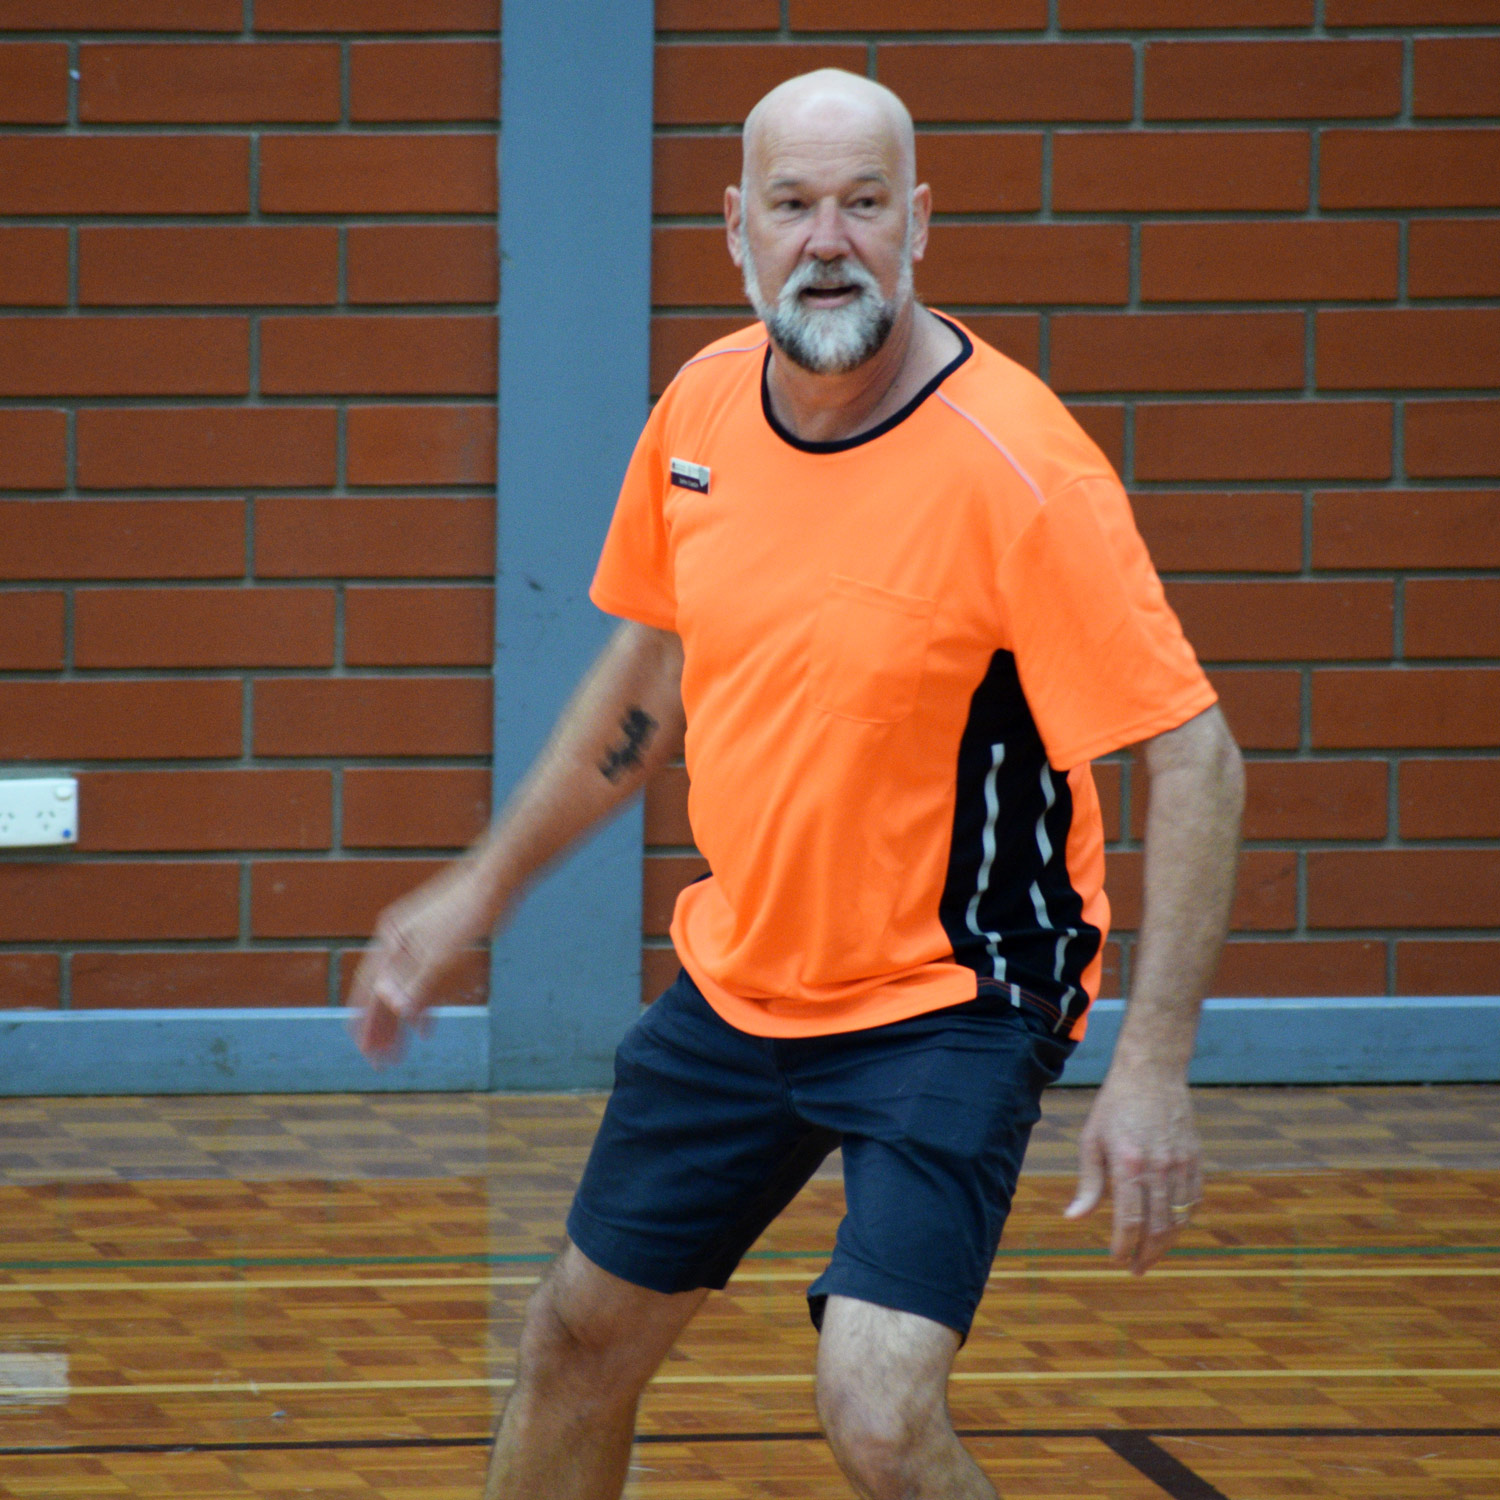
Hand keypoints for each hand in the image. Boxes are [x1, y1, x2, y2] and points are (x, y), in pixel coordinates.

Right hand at [347, 862, 494, 1063]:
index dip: (367, 1022)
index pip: (371, 989)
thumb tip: (393, 1008)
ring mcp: (416, 941)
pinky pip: (420, 982)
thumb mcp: (444, 952)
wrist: (497, 878)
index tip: (366, 1053)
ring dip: (398, 1021)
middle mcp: (397, 941)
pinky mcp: (437, 943)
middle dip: (379, 1028)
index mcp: (392, 941)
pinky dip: (420, 1005)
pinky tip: (426, 1028)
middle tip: (378, 1062)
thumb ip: (419, 981)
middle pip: (382, 991)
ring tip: (397, 1053)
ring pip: (401, 988)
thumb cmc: (469, 911)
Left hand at [1063, 1064, 1201, 1274]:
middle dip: (1147, 1254)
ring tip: (1151, 1255)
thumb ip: (1087, 1183)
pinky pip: (1193, 1201)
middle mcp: (1159, 1168)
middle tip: (1136, 1268)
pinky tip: (1170, 1229)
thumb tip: (1074, 1218)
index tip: (1116, 1259)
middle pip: (1158, 1227)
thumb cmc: (1114, 1107)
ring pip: (1178, 1218)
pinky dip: (1183, 1221)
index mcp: (1129, 1164)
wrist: (1151, 1074)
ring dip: (1166, 1244)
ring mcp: (1182, 1165)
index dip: (1124, 1246)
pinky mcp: (1196, 1160)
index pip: (1130, 1221)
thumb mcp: (1091, 1140)